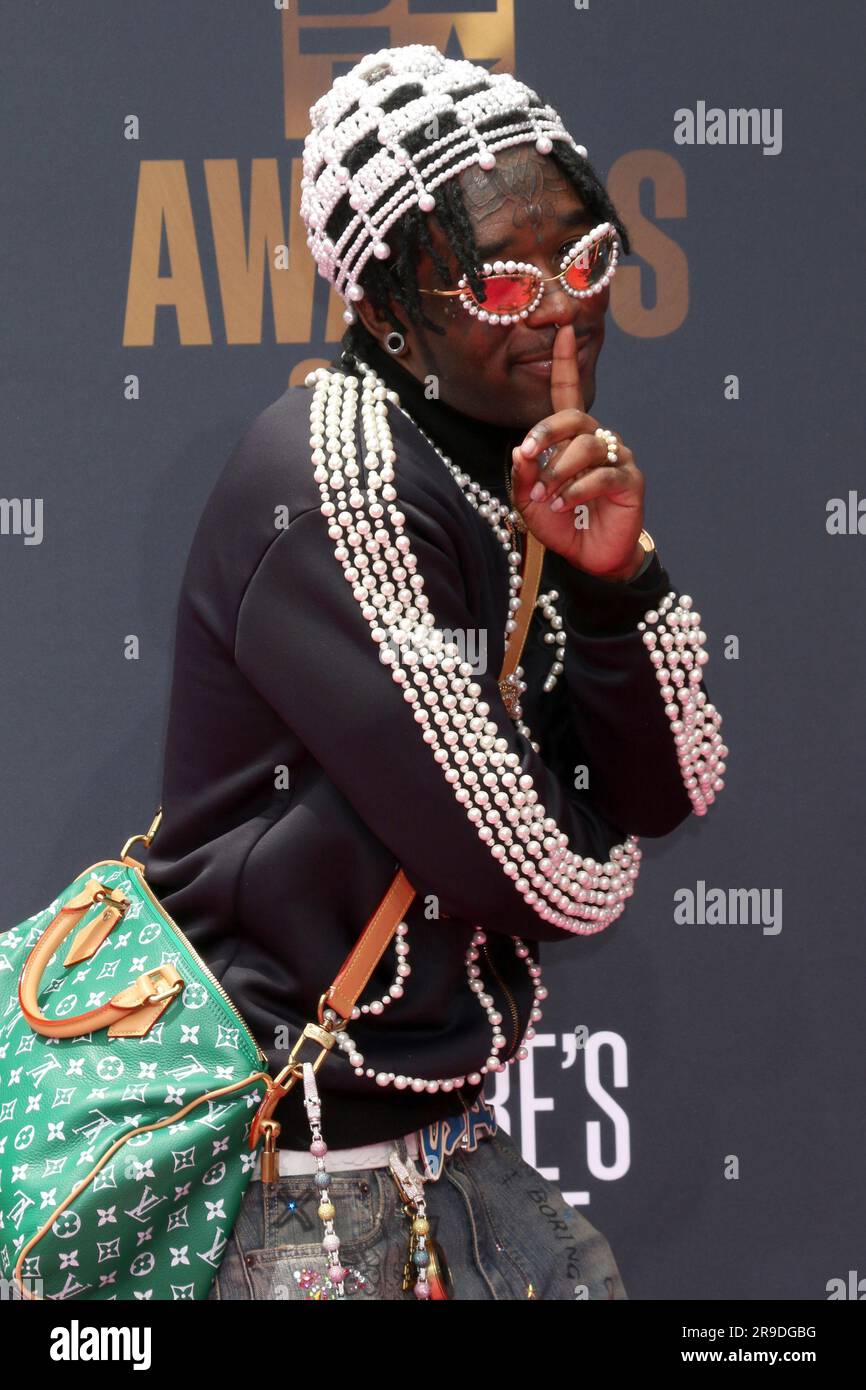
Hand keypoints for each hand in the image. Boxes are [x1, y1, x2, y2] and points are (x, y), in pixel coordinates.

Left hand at [509, 323, 644, 577]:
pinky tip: (563, 505)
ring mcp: (617, 457)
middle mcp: (597, 440)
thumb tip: (520, 449)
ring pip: (585, 447)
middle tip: (527, 455)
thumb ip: (524, 474)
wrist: (590, 557)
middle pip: (573, 416)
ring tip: (546, 496)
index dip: (567, 362)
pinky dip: (576, 490)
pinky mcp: (630, 480)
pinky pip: (601, 474)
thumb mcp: (530, 500)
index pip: (569, 393)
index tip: (563, 329)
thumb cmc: (562, 523)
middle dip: (545, 433)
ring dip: (558, 472)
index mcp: (572, 438)